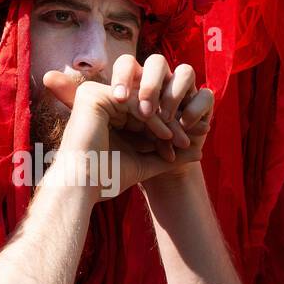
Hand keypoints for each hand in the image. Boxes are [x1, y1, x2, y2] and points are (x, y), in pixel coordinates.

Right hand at [40, 58, 211, 201]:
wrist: (83, 188)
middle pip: (146, 105)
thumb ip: (170, 154)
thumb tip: (200, 153)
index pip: (146, 114)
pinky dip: (152, 119)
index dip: (170, 127)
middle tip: (197, 136)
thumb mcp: (146, 163)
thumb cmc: (108, 179)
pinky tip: (167, 136)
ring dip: (166, 122)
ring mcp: (95, 95)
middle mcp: (100, 100)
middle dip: (173, 123)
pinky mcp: (93, 95)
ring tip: (183, 141)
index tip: (193, 141)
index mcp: (108, 113)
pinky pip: (133, 102)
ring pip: (142, 102)